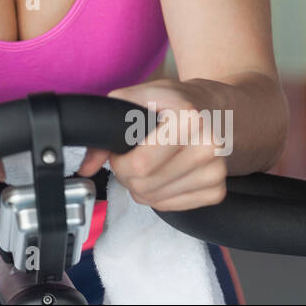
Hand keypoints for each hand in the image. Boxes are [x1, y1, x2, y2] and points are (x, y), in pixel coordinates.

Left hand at [96, 80, 228, 211]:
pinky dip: (159, 194)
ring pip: (154, 200)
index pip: (139, 164)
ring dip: (142, 185)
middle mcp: (208, 148)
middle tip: (135, 155)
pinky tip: (166, 172)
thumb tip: (86, 167)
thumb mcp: (138, 98)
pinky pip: (170, 207)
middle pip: (144, 185)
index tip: (123, 149)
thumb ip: (106, 126)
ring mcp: (216, 172)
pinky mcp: (217, 191)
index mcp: (189, 120)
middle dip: (127, 174)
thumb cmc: (174, 103)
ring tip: (152, 161)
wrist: (218, 111)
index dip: (119, 160)